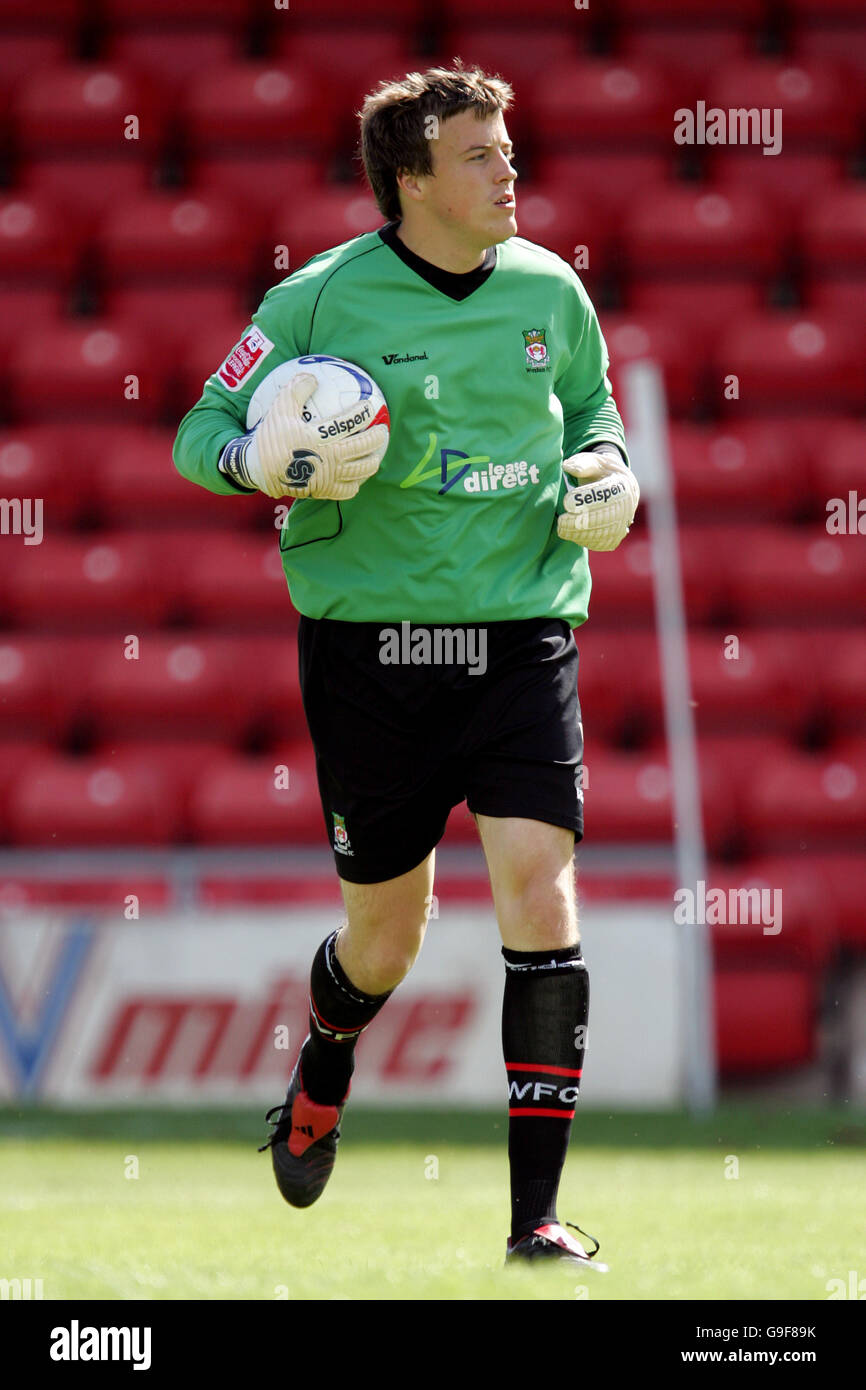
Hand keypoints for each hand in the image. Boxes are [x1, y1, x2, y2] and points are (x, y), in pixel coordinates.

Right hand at [219, 373, 388, 499]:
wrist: (258, 470)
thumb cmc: (270, 438)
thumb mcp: (279, 409)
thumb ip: (296, 390)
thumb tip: (312, 376)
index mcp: (320, 437)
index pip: (350, 422)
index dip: (363, 413)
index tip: (370, 407)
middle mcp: (330, 458)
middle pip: (364, 447)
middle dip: (378, 438)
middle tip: (383, 431)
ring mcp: (329, 477)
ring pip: (362, 471)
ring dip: (372, 461)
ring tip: (376, 455)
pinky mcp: (325, 492)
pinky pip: (349, 490)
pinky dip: (356, 484)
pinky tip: (357, 478)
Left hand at [556, 449, 638, 551]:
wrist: (614, 487)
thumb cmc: (600, 472)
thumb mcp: (593, 462)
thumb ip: (582, 463)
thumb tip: (568, 467)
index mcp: (624, 485)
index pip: (606, 494)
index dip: (586, 499)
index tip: (566, 501)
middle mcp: (628, 506)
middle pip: (605, 518)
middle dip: (581, 521)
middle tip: (561, 520)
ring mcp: (623, 523)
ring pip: (603, 534)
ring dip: (580, 533)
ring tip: (561, 528)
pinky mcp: (615, 537)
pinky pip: (602, 543)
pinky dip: (585, 540)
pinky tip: (570, 534)